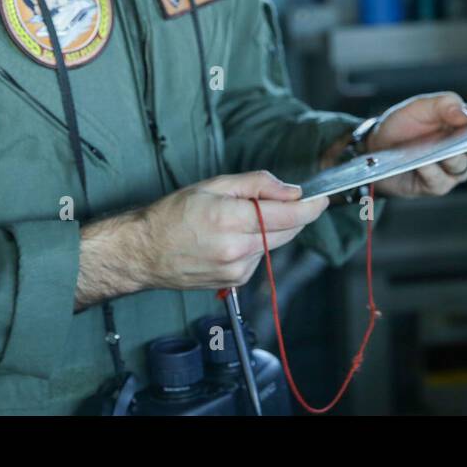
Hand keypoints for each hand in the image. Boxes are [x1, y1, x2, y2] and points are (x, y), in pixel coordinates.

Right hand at [137, 171, 329, 289]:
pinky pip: (259, 258)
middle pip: (287, 232)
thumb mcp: (214, 185)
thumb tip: (292, 190)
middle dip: (293, 215)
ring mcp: (237, 270)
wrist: (144, 252)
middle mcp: (237, 249)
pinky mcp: (235, 281)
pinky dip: (255, 245)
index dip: (310, 207)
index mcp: (231, 220)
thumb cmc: (172, 215)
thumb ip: (257, 185)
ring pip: (273, 245)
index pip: (288, 215)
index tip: (322, 198)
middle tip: (284, 200)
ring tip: (237, 220)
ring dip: (270, 230)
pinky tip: (231, 239)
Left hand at [367, 91, 466, 198]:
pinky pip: (439, 180)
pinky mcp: (436, 185)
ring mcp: (450, 169)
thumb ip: (444, 104)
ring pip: (460, 166)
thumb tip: (465, 115)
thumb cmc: (401, 126)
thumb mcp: (420, 106)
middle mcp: (461, 149)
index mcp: (462, 125)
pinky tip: (422, 162)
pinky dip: (431, 171)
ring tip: (438, 151)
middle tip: (462, 136)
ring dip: (449, 158)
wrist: (375, 147)